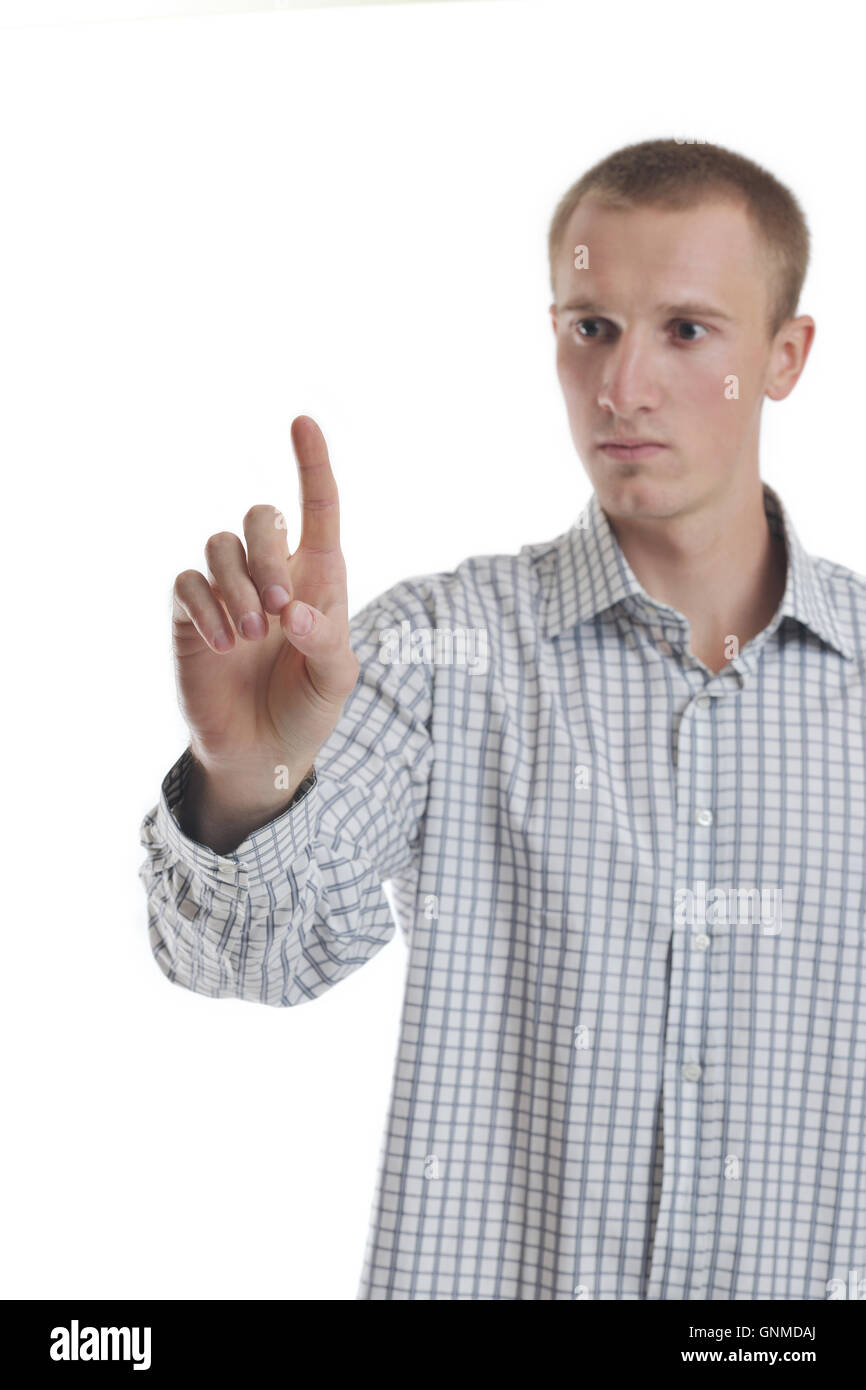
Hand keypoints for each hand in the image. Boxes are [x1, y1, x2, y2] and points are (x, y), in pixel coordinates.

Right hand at [171, 416, 359, 800]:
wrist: (263, 752)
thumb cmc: (307, 707)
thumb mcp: (335, 680)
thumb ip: (325, 641)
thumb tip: (291, 612)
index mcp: (317, 575)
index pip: (317, 506)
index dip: (311, 463)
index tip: (303, 422)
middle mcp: (270, 572)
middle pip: (260, 517)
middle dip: (268, 555)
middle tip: (277, 609)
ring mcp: (227, 591)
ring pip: (220, 545)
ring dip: (236, 586)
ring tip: (249, 636)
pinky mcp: (191, 615)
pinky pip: (188, 584)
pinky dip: (206, 609)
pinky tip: (224, 646)